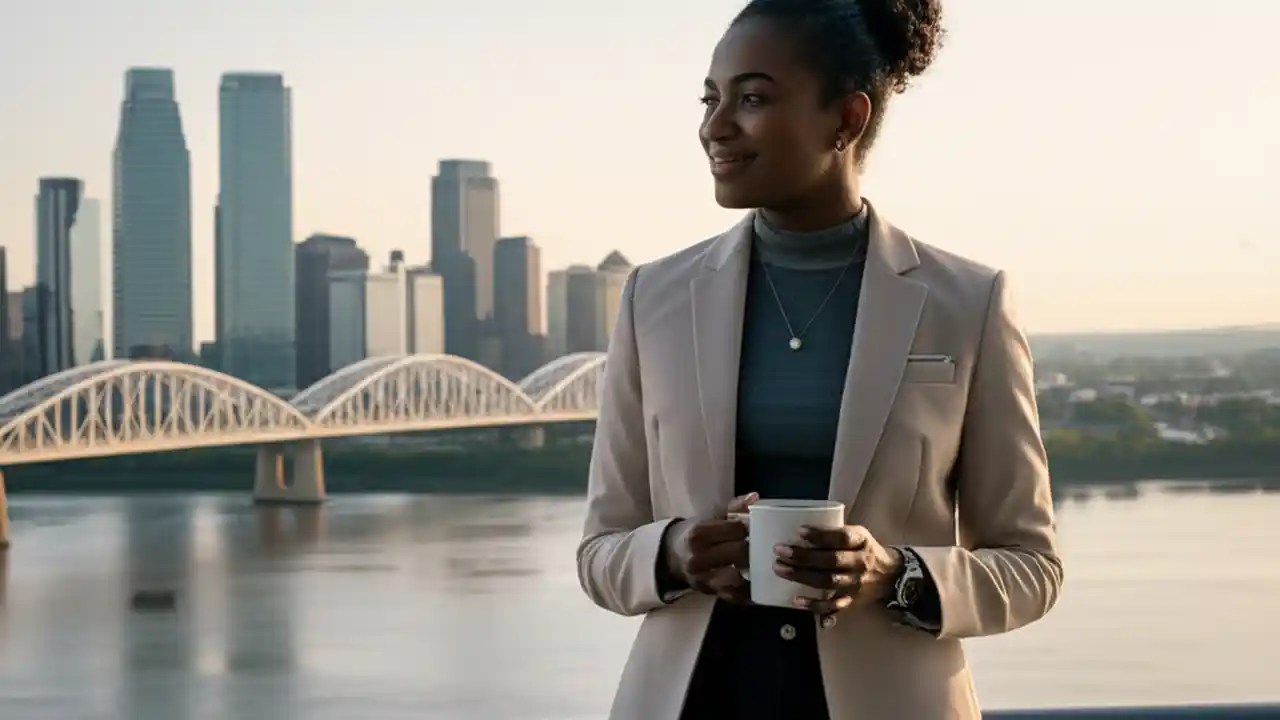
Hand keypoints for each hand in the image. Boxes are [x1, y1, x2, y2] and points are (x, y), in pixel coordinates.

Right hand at [665, 492, 757, 603]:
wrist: (670, 555)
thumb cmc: (695, 533)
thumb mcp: (710, 517)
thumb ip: (734, 507)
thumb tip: (755, 497)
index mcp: (699, 534)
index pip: (736, 530)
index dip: (748, 529)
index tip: (750, 530)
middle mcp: (698, 557)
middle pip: (739, 553)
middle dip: (752, 548)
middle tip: (757, 546)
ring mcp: (702, 578)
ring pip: (736, 579)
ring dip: (751, 572)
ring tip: (757, 565)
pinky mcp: (708, 592)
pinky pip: (733, 596)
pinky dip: (747, 592)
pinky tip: (756, 584)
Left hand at [773, 525, 902, 622]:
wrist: (890, 576)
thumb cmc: (864, 550)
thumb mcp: (858, 535)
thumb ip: (835, 533)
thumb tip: (799, 532)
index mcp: (861, 542)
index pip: (841, 537)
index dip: (820, 535)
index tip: (798, 531)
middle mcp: (860, 563)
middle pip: (831, 560)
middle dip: (803, 556)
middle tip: (779, 551)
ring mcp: (855, 584)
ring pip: (828, 582)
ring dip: (802, 576)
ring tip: (780, 569)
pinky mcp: (851, 601)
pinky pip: (832, 605)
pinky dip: (814, 605)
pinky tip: (796, 600)